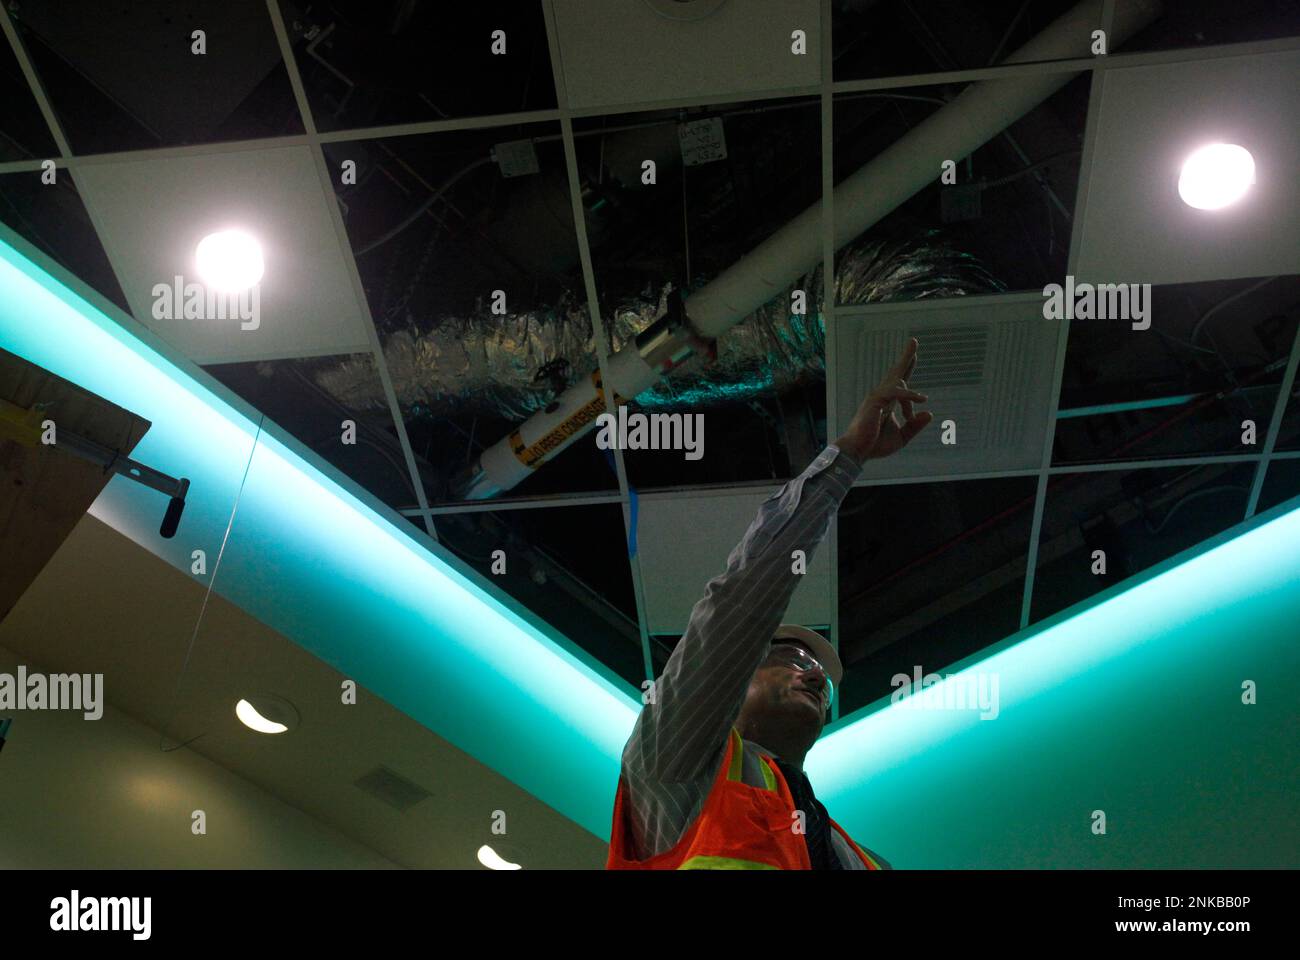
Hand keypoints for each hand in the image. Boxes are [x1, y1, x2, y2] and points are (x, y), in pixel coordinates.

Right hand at [834, 337, 932, 462]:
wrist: (859, 451)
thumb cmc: (876, 444)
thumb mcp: (902, 436)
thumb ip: (915, 425)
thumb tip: (930, 413)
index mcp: (888, 403)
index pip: (899, 384)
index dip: (908, 372)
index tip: (917, 369)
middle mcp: (882, 396)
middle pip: (896, 373)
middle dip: (906, 357)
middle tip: (914, 341)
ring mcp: (878, 396)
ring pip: (898, 381)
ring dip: (911, 382)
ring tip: (920, 382)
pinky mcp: (877, 400)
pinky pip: (897, 393)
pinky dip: (909, 396)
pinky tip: (921, 399)